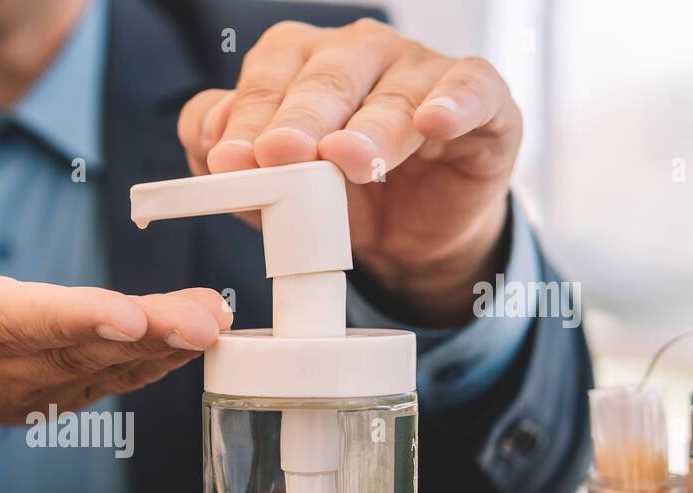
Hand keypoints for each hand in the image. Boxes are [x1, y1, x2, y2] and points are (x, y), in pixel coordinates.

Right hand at [0, 165, 229, 434]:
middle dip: (141, 338)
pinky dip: (157, 361)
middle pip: (73, 353)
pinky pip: (111, 379)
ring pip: (103, 371)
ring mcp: (28, 390)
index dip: (65, 322)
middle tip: (202, 318)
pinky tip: (198, 338)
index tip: (122, 316)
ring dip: (163, 351)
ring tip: (213, 320)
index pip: (9, 326)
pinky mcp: (56, 393)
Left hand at [179, 18, 520, 324]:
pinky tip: (434, 123)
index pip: (269, 75)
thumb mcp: (270, 186)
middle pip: (327, 76)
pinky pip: (471, 88)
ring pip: (394, 90)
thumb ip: (228, 155)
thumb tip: (210, 140)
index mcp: (303, 62)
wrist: (407, 238)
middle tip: (280, 153)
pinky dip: (454, 103)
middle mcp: (361, 55)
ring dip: (370, 127)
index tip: (230, 159)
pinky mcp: (482, 103)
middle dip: (301, 118)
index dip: (248, 117)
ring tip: (348, 161)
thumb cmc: (333, 196)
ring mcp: (423, 72)